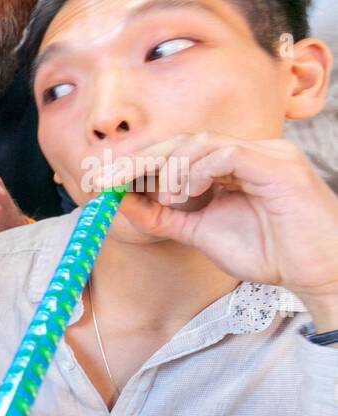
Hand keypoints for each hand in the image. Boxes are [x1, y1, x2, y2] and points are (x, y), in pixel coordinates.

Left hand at [113, 132, 337, 329]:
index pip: (176, 151)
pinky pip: (227, 153)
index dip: (136, 163)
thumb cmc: (269, 252)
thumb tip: (120, 203)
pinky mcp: (279, 166)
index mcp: (231, 163)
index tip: (100, 180)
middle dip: (139, 160)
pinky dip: (198, 170)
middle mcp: (248, 151)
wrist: (315, 274)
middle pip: (182, 141)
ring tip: (163, 196)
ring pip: (201, 142)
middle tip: (105, 179)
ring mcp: (266, 154)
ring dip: (169, 168)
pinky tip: (184, 192)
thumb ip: (164, 217)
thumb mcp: (200, 233)